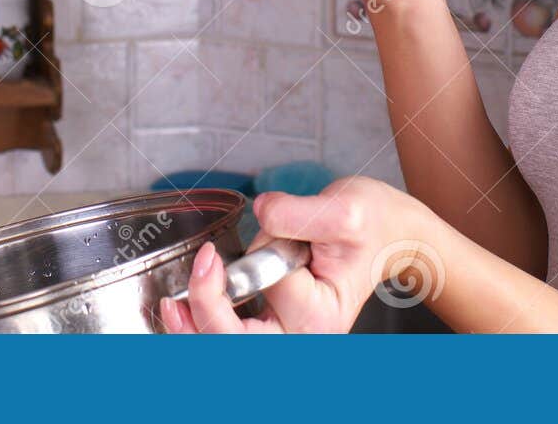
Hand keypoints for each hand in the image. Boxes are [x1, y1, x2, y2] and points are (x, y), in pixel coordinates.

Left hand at [159, 176, 434, 333]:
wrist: (385, 235)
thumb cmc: (372, 225)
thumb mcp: (346, 209)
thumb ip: (301, 212)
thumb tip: (261, 210)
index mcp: (321, 315)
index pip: (272, 287)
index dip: (257, 257)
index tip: (261, 230)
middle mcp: (301, 337)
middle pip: (238, 343)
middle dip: (206, 311)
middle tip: (200, 268)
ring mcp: (285, 337)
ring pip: (226, 347)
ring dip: (193, 329)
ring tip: (172, 305)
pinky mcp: (271, 328)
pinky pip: (227, 339)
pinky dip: (199, 327)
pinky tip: (182, 312)